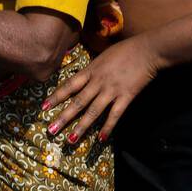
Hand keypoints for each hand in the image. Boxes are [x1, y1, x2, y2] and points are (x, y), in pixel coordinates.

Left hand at [42, 36, 160, 141]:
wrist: (148, 50)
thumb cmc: (126, 50)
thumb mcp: (103, 56)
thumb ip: (92, 69)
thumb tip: (82, 78)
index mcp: (91, 70)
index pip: (69, 86)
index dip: (56, 97)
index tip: (43, 108)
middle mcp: (98, 82)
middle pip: (78, 102)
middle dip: (63, 117)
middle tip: (50, 130)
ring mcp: (112, 90)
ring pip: (93, 111)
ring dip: (81, 127)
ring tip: (70, 140)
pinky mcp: (126, 96)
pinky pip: (115, 115)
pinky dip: (107, 127)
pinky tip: (100, 139)